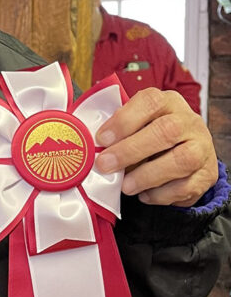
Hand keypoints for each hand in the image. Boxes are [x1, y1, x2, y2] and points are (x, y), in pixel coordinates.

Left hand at [93, 87, 219, 206]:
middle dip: (131, 150)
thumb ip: (115, 132)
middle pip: (167, 131)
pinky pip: (187, 187)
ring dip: (148, 175)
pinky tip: (144, 195)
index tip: (101, 139)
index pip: (150, 102)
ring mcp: (202, 148)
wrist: (185, 155)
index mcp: (168, 103)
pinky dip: (161, 194)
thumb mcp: (133, 126)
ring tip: (125, 186)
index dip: (124, 120)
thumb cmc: (147, 137)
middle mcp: (189, 122)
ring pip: (182, 160)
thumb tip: (89, 148)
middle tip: (105, 165)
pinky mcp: (207, 175)